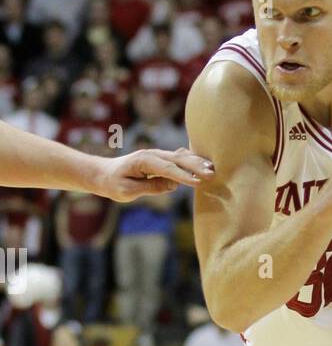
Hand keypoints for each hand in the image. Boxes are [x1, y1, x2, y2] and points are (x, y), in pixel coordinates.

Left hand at [92, 148, 214, 201]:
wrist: (104, 173)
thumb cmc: (114, 184)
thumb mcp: (128, 191)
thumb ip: (150, 187)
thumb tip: (172, 185)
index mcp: (143, 161)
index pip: (167, 169)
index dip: (184, 176)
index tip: (198, 183)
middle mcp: (152, 154)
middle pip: (178, 159)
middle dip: (196, 166)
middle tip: (212, 174)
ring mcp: (157, 155)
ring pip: (181, 156)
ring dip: (197, 162)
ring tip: (213, 169)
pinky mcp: (161, 159)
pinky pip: (179, 159)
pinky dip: (192, 161)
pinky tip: (205, 165)